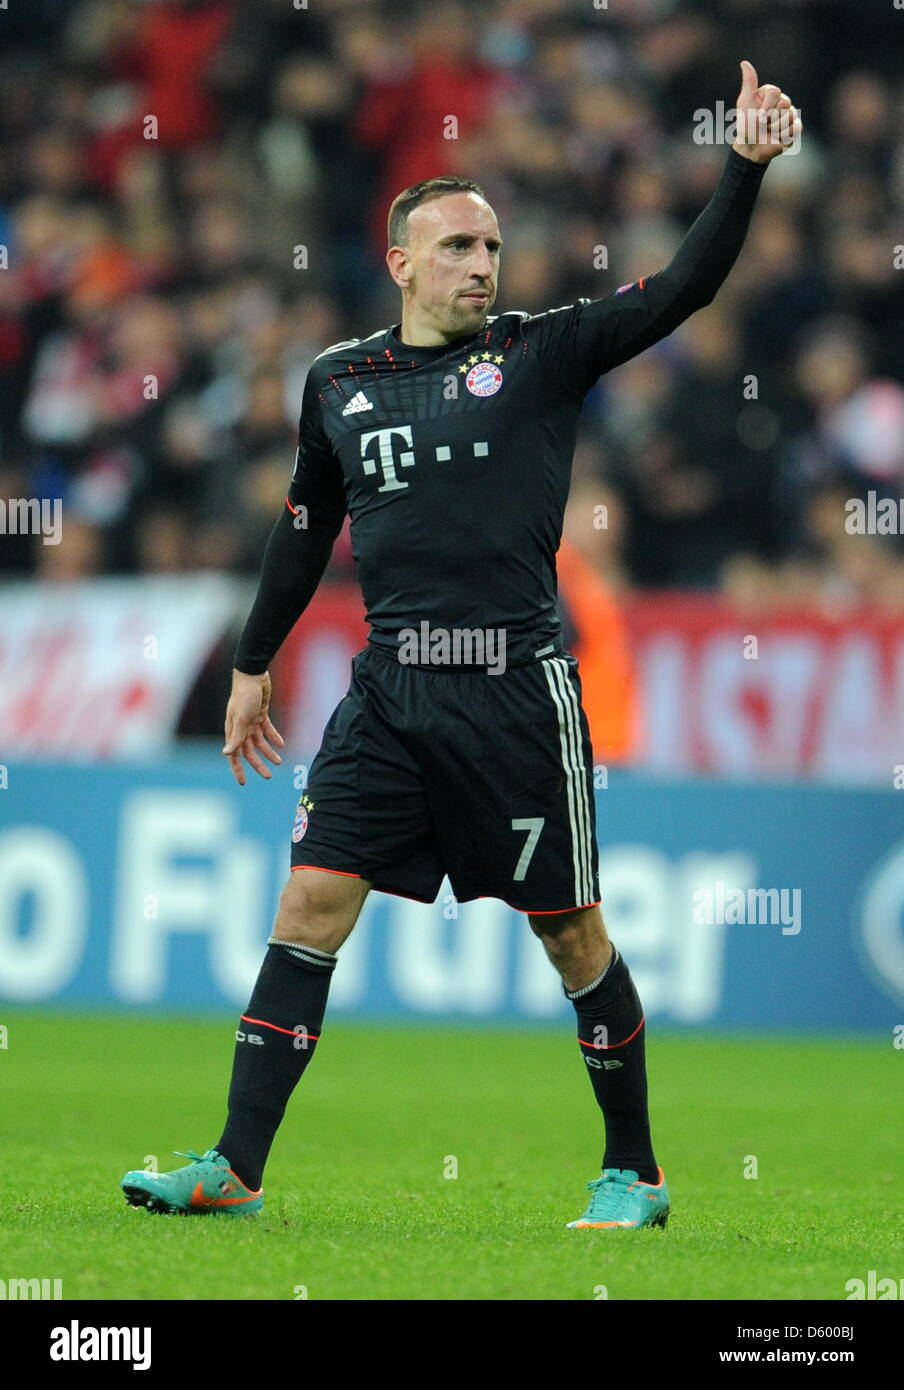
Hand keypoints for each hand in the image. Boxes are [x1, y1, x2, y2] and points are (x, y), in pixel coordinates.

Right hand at [223, 668, 284, 785]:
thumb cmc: (244, 696)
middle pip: (249, 751)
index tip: (243, 782)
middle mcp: (240, 728)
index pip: (234, 755)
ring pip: (259, 742)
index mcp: (233, 730)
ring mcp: (250, 721)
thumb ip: (236, 736)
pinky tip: (281, 744)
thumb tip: (227, 753)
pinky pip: (267, 729)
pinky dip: (274, 737)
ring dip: (268, 752)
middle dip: (258, 764)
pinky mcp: (260, 713)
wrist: (252, 675)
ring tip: (279, 761)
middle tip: (268, 776)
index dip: (238, 769)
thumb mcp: (241, 717)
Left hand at [732, 59, 801, 163]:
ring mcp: (791, 114)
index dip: (766, 107)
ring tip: (769, 131)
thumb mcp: (744, 102)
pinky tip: (777, 138)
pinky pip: (796, 128)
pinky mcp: (795, 128)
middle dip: (770, 118)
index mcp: (772, 93)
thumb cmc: (746, 125)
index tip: (758, 116)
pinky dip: (784, 135)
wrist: (750, 148)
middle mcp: (783, 102)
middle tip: (763, 124)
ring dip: (775, 128)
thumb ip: (749, 83)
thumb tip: (744, 62)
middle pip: (784, 104)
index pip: (775, 92)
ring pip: (790, 116)